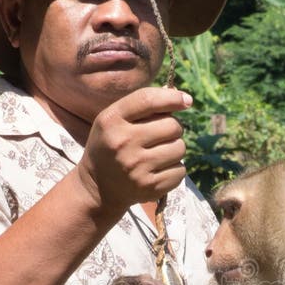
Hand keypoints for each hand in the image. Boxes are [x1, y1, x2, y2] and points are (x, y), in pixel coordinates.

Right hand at [78, 86, 190, 211]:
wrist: (98, 187)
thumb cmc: (111, 145)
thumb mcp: (114, 120)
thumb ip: (142, 105)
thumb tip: (183, 98)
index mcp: (111, 120)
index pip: (148, 100)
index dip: (172, 98)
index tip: (187, 101)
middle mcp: (122, 143)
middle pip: (172, 125)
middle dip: (173, 128)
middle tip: (160, 136)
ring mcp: (136, 167)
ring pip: (180, 148)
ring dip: (175, 149)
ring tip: (158, 154)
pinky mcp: (149, 187)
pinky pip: (180, 170)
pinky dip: (175, 169)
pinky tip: (159, 170)